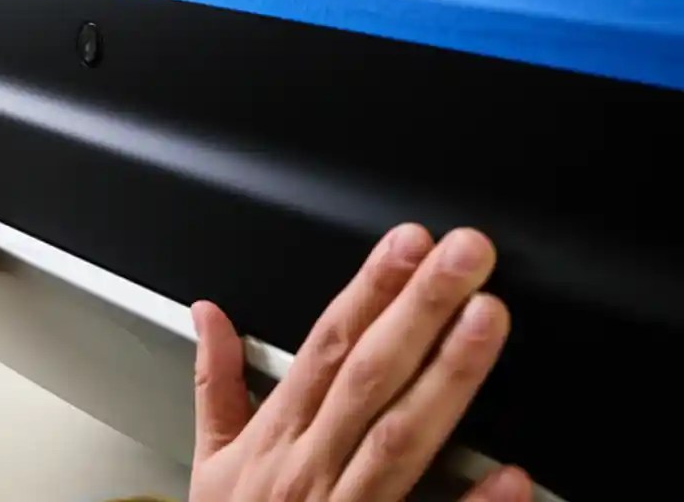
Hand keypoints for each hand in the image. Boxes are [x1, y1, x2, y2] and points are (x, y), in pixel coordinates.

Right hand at [189, 224, 531, 500]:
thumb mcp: (210, 459)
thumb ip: (216, 381)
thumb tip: (208, 314)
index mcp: (277, 438)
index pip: (325, 347)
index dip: (368, 291)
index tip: (406, 245)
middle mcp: (312, 468)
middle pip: (369, 376)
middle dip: (417, 309)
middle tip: (463, 256)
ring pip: (401, 437)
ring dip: (448, 377)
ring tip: (486, 320)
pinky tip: (510, 474)